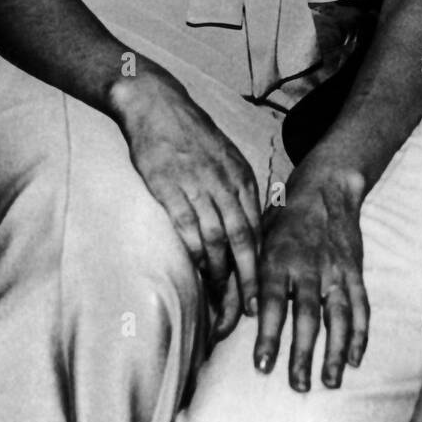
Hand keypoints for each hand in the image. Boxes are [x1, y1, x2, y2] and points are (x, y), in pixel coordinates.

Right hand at [110, 65, 261, 337]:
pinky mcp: (170, 189)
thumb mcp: (225, 159)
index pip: (257, 232)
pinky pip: (189, 229)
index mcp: (241, 178)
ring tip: (222, 309)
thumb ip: (235, 193)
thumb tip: (244, 230)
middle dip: (248, 284)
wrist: (159, 105)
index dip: (260, 268)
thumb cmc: (191, 135)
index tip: (262, 298)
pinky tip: (200, 278)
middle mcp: (225, 185)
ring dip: (222, 279)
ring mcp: (199, 187)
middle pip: (243, 243)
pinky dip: (197, 257)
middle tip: (249, 316)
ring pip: (218, 242)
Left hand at [254, 168, 368, 392]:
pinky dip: (360, 333)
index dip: (268, 334)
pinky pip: (361, 305)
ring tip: (331, 380)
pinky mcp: (354, 271)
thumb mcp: (254, 241)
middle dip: (303, 352)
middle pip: (307, 315)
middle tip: (297, 385)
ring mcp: (336, 270)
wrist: (326, 188)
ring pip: (338, 315)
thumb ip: (238, 283)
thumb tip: (218, 324)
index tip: (262, 365)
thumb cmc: (282, 219)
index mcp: (278, 260)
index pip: (272, 302)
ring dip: (336, 350)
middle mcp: (308, 267)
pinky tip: (356, 358)